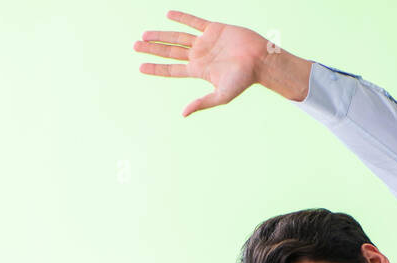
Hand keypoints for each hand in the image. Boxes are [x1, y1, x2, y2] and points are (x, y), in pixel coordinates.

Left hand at [133, 10, 271, 116]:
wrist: (261, 60)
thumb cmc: (244, 80)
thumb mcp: (222, 95)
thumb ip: (202, 102)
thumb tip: (183, 113)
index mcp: (198, 71)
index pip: (171, 70)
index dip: (156, 68)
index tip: (139, 67)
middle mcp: (199, 56)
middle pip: (170, 52)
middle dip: (152, 49)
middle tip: (135, 46)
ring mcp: (205, 42)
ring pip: (178, 37)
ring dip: (161, 35)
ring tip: (144, 34)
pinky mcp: (214, 29)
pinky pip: (195, 22)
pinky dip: (182, 18)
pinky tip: (168, 15)